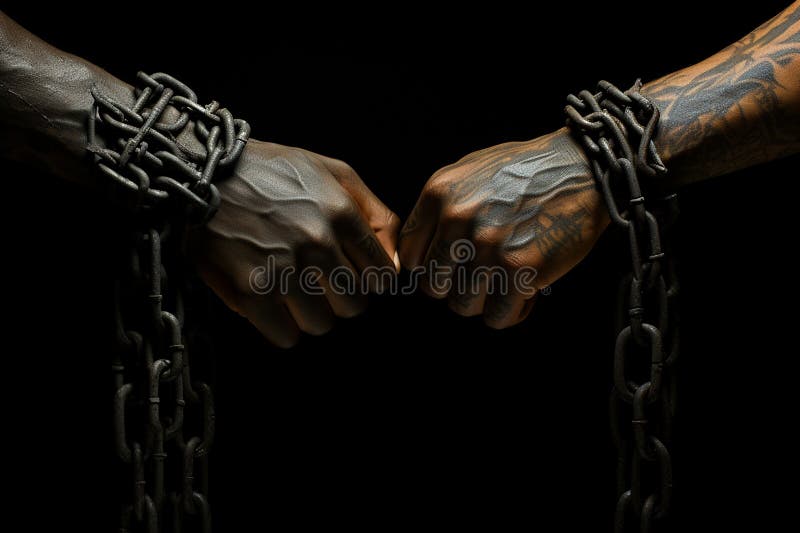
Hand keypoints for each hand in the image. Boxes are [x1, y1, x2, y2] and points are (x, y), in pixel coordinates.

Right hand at [190, 140, 399, 346]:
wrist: (204, 171)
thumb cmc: (272, 170)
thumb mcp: (333, 170)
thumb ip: (374, 212)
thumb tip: (396, 259)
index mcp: (342, 213)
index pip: (381, 276)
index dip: (366, 281)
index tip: (347, 275)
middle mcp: (318, 243)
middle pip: (353, 306)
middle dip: (338, 298)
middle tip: (315, 283)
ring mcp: (285, 268)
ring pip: (321, 324)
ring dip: (307, 314)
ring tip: (288, 291)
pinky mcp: (251, 291)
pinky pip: (285, 335)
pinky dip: (279, 327)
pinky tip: (269, 305)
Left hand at [398, 129, 608, 327]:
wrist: (583, 169)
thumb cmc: (527, 171)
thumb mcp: (469, 171)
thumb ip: (440, 208)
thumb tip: (416, 253)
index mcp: (439, 194)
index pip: (410, 256)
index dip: (431, 269)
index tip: (452, 269)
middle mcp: (457, 219)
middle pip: (433, 287)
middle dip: (455, 288)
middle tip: (481, 278)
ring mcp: (487, 245)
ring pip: (463, 305)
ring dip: (485, 302)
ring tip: (505, 284)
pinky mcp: (520, 268)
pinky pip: (498, 315)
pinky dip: (511, 312)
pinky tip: (525, 294)